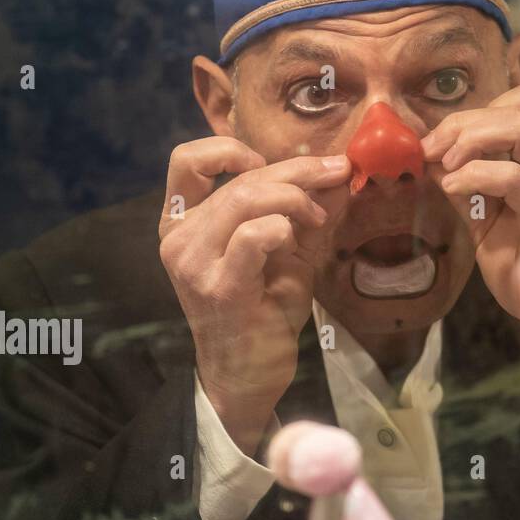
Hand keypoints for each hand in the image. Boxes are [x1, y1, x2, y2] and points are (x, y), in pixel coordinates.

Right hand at [158, 137, 350, 453]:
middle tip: (337, 174)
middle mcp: (178, 238)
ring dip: (295, 198)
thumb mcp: (288, 246)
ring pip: (245, 199)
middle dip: (298, 170)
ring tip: (317, 219)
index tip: (271, 163)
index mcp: (184, 221)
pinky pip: (252, 236)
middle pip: (239, 180)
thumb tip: (341, 168)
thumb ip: (308, 207)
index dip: (231, 149)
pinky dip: (282, 226)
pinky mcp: (219, 287)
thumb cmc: (265, 305)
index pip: (187, 160)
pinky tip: (297, 237)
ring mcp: (193, 263)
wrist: (252, 371)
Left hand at [420, 80, 519, 320]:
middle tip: (431, 146)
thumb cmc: (519, 266)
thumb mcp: (484, 215)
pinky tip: (453, 189)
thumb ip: (466, 180)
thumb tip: (431, 151)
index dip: (485, 108)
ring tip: (445, 163)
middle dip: (470, 118)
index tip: (441, 138)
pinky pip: (514, 175)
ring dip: (473, 134)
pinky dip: (475, 174)